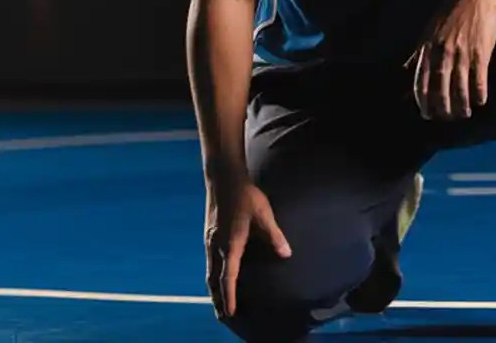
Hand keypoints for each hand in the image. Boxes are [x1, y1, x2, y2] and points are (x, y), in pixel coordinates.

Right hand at [204, 179, 290, 318]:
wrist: (223, 178)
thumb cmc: (245, 194)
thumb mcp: (264, 214)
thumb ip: (274, 235)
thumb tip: (286, 254)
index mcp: (230, 243)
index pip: (228, 276)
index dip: (229, 296)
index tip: (231, 312)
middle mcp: (216, 245)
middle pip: (214, 279)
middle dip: (217, 299)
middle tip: (222, 317)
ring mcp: (210, 240)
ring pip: (209, 272)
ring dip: (213, 289)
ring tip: (218, 303)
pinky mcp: (209, 235)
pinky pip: (208, 262)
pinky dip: (212, 276)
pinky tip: (217, 278)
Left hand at [412, 0, 495, 119]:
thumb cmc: (449, 15)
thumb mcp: (427, 32)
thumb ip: (417, 54)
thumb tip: (404, 72)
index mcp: (428, 49)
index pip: (421, 81)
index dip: (423, 101)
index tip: (426, 114)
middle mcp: (443, 52)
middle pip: (440, 87)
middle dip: (442, 107)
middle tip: (446, 118)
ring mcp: (462, 52)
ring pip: (460, 86)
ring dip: (462, 104)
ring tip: (464, 114)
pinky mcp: (480, 51)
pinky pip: (479, 77)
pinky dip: (479, 92)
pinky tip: (481, 101)